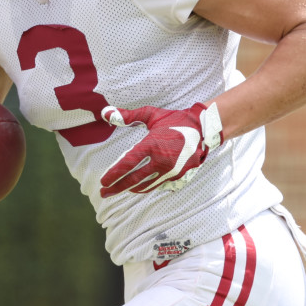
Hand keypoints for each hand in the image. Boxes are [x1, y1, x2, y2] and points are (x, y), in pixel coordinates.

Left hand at [98, 102, 222, 196]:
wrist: (203, 129)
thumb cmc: (175, 120)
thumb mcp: (151, 114)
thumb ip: (127, 115)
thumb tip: (106, 113)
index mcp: (152, 145)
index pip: (128, 164)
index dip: (113, 174)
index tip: (103, 181)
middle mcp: (161, 161)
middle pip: (133, 180)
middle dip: (116, 188)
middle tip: (104, 192)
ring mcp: (170, 170)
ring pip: (145, 185)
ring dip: (130, 189)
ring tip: (117, 190)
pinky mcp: (177, 176)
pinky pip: (157, 185)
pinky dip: (144, 187)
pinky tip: (136, 187)